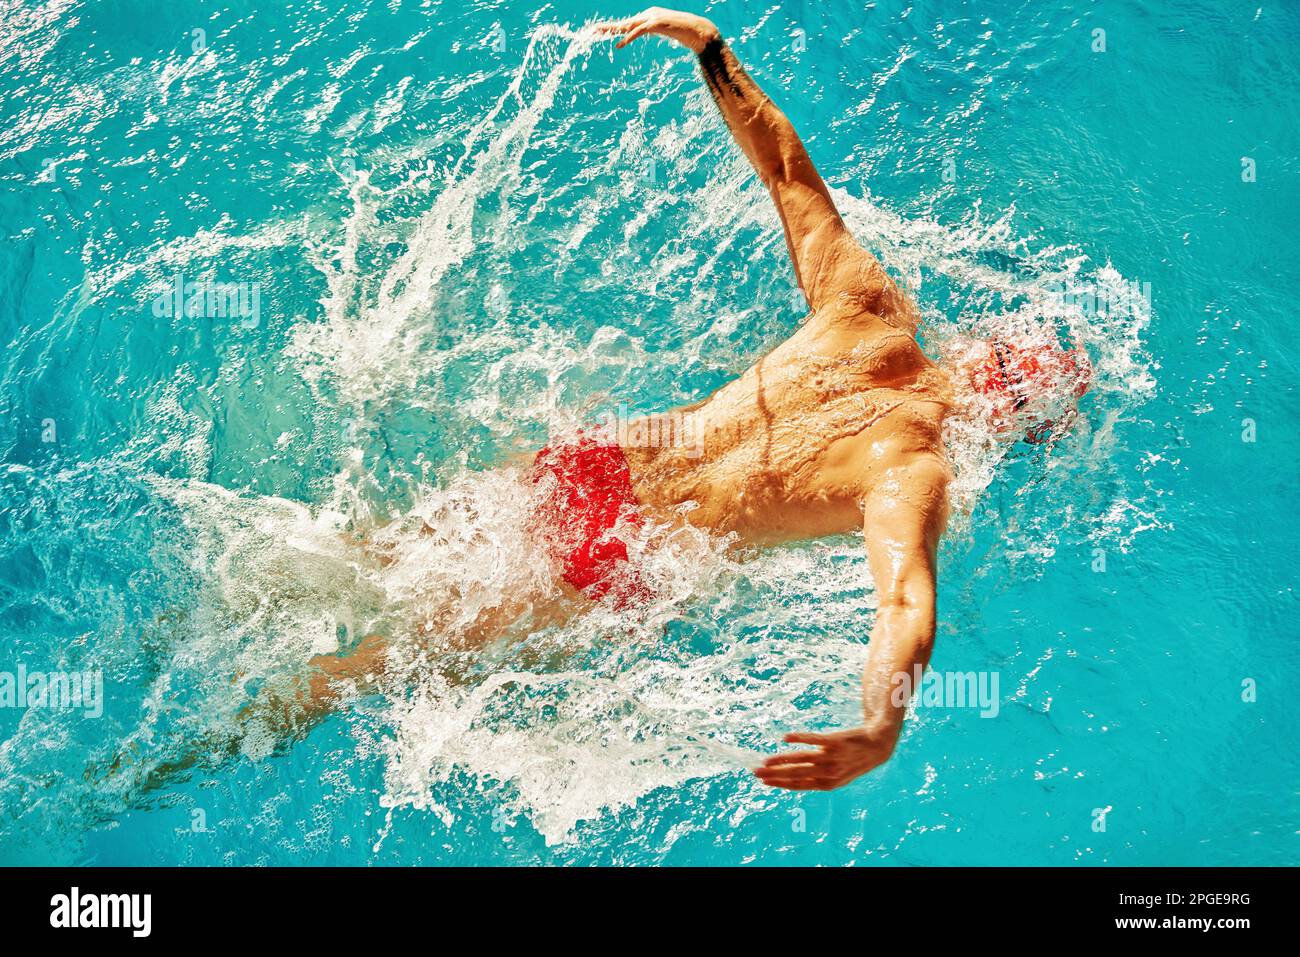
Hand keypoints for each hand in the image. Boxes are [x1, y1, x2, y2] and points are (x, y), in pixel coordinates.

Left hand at [595, 7, 720, 53]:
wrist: (699, 30)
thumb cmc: (683, 33)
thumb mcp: (664, 31)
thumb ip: (653, 31)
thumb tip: (645, 34)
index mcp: (648, 16)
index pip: (627, 23)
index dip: (614, 28)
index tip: (601, 33)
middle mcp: (648, 14)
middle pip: (624, 22)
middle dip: (608, 27)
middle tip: (592, 31)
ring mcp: (653, 17)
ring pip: (629, 25)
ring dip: (613, 30)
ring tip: (600, 34)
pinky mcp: (658, 23)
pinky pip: (640, 31)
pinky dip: (629, 37)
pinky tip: (620, 44)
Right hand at [754, 725, 898, 790]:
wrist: (877, 746)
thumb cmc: (854, 761)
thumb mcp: (838, 776)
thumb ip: (817, 778)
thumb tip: (793, 780)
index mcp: (827, 784)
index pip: (798, 785)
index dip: (780, 784)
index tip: (764, 782)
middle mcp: (828, 772)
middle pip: (795, 773)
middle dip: (774, 774)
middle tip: (756, 772)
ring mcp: (831, 757)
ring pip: (800, 759)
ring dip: (781, 760)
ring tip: (766, 761)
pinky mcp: (833, 741)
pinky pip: (812, 739)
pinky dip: (798, 738)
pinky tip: (785, 738)